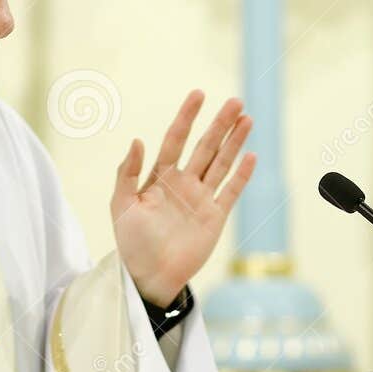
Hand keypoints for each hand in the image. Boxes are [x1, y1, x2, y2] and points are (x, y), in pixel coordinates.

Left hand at [112, 91, 256, 307]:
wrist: (150, 276)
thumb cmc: (131, 243)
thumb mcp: (121, 205)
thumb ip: (127, 173)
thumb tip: (137, 141)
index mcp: (160, 177)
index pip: (176, 139)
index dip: (186, 117)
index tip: (198, 95)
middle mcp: (184, 183)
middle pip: (205, 147)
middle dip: (220, 124)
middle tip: (235, 101)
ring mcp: (201, 199)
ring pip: (221, 164)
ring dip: (234, 142)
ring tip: (247, 119)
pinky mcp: (215, 218)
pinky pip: (231, 192)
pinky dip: (242, 176)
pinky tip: (251, 156)